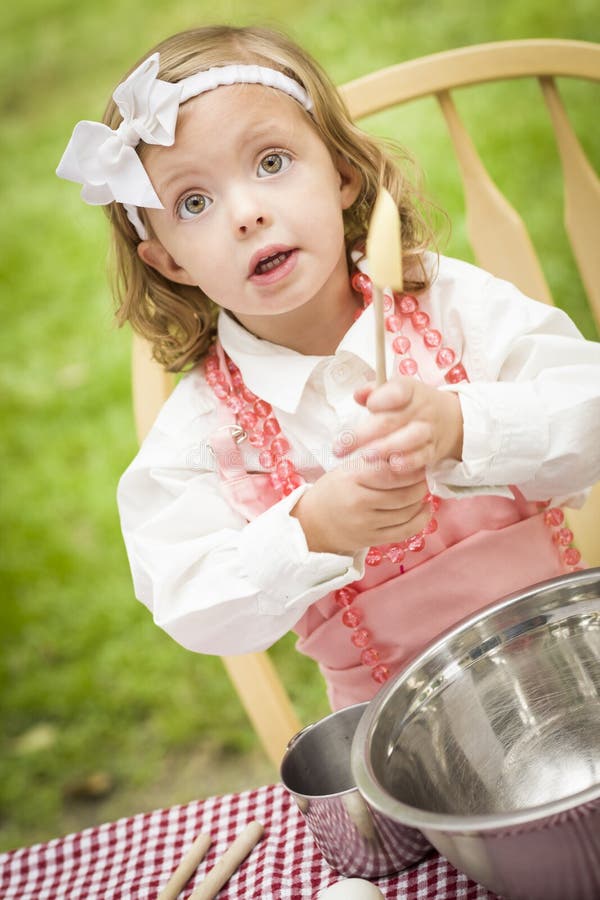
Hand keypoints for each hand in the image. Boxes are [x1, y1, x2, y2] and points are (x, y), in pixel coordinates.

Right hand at [290, 461, 430, 554]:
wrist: (314, 524)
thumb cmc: (334, 490)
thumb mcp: (348, 469)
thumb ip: (375, 462)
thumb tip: (408, 455)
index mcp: (351, 479)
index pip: (389, 472)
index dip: (409, 468)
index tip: (418, 462)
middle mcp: (358, 503)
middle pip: (403, 494)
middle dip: (420, 483)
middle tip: (423, 475)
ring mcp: (366, 524)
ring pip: (407, 512)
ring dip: (421, 499)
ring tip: (422, 489)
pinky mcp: (372, 540)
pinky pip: (405, 531)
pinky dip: (421, 519)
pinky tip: (425, 508)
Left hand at [334, 376, 463, 472]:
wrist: (450, 419)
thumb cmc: (412, 404)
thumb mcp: (396, 391)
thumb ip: (374, 392)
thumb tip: (357, 395)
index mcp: (409, 390)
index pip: (397, 391)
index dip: (382, 398)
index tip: (368, 406)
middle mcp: (420, 410)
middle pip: (391, 421)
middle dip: (363, 435)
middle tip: (340, 447)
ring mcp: (427, 431)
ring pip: (408, 440)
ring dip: (386, 448)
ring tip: (366, 457)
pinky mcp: (432, 451)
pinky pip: (420, 458)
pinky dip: (407, 464)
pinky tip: (391, 467)